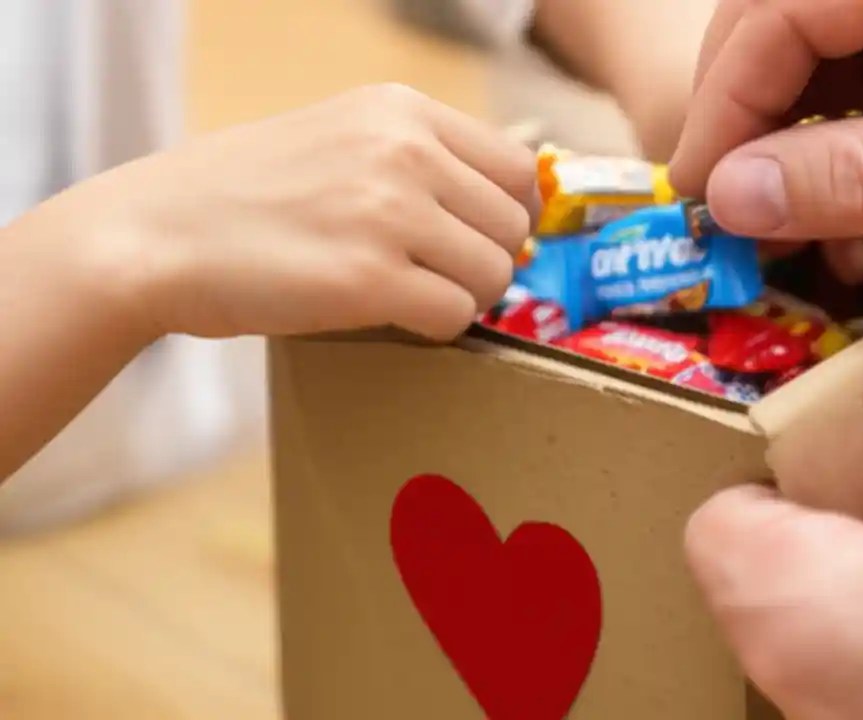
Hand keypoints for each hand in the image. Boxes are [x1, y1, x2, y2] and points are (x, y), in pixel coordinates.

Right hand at [33, 83, 533, 340]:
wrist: (154, 234)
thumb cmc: (244, 196)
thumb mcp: (339, 136)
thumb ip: (416, 158)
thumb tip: (502, 208)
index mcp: (401, 111)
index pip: (518, 167)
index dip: (504, 214)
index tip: (472, 238)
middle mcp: (405, 151)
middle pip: (513, 224)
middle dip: (485, 260)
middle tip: (437, 277)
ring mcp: (389, 212)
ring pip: (495, 273)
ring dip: (464, 298)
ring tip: (411, 295)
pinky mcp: (370, 278)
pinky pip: (455, 316)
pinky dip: (435, 329)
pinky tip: (390, 316)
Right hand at [669, 0, 862, 265]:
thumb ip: (852, 179)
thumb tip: (739, 191)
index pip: (772, 14)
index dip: (720, 113)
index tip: (699, 195)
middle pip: (784, 20)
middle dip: (754, 124)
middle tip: (743, 216)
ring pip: (824, 42)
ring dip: (801, 135)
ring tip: (809, 225)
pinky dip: (853, 126)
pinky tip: (858, 190)